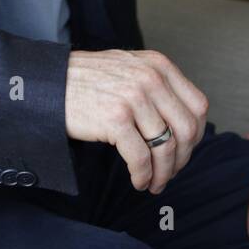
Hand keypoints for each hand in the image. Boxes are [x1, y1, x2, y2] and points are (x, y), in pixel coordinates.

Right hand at [64, 48, 208, 193]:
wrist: (50, 83)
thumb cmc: (88, 80)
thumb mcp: (130, 68)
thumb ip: (157, 85)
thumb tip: (182, 124)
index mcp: (159, 65)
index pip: (198, 106)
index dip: (196, 135)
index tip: (185, 150)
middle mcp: (150, 78)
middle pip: (187, 129)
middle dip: (182, 159)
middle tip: (169, 173)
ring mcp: (133, 98)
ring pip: (166, 147)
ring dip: (162, 173)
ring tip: (154, 183)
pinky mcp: (115, 119)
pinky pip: (141, 158)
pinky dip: (143, 175)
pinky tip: (138, 181)